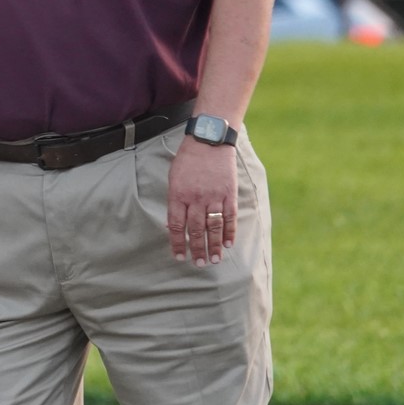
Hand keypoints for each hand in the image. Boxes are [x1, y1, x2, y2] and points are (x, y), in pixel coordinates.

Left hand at [166, 138, 236, 266]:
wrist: (208, 140)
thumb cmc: (188, 160)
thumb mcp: (173, 178)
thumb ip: (174, 201)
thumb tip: (173, 224)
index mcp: (178, 195)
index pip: (176, 226)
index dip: (178, 243)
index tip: (180, 257)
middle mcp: (195, 198)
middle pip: (195, 230)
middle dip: (197, 249)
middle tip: (200, 263)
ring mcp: (213, 196)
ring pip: (213, 227)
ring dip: (214, 245)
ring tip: (214, 260)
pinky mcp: (228, 193)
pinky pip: (229, 217)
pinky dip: (230, 231)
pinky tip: (229, 244)